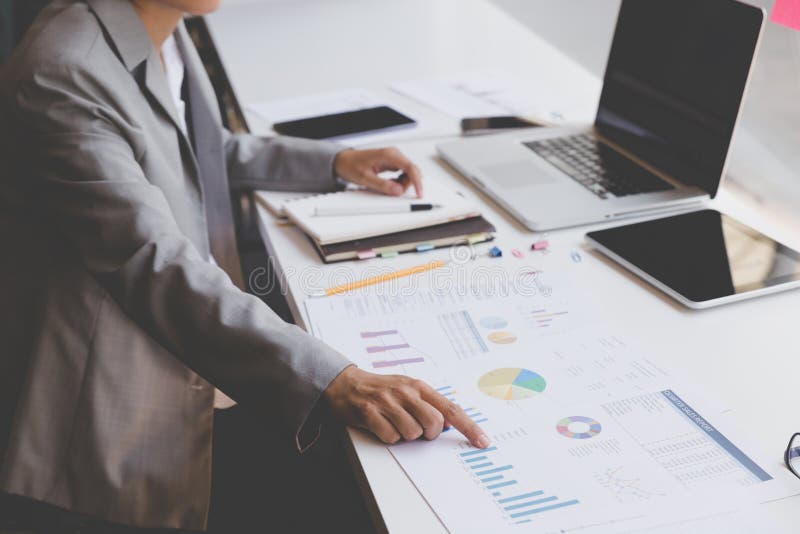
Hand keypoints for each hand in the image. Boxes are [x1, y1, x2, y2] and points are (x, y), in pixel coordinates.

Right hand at [324, 366, 490, 448]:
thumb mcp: (407, 390)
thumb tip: (447, 424)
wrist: (345, 383)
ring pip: (411, 433)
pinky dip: (387, 437)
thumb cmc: (380, 389)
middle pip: (433, 424)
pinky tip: (380, 426)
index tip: (483, 441)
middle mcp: (406, 392)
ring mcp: (387, 401)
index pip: (451, 409)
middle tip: (415, 430)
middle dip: (426, 434)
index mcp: (419, 387)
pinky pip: (390, 436)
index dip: (469, 427)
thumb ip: (428, 404)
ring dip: (404, 436)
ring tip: (393, 424)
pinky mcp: (370, 412)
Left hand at [334, 147, 422, 196]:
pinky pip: (402, 173)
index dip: (417, 181)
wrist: (343, 161)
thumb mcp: (366, 178)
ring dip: (403, 183)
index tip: (419, 192)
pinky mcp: (391, 163)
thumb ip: (383, 185)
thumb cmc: (351, 165)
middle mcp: (394, 154)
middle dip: (407, 184)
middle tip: (395, 192)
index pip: (410, 167)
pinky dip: (399, 181)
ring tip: (388, 187)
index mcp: (389, 155)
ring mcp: (393, 158)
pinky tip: (389, 184)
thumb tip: (398, 190)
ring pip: (408, 173)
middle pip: (412, 171)